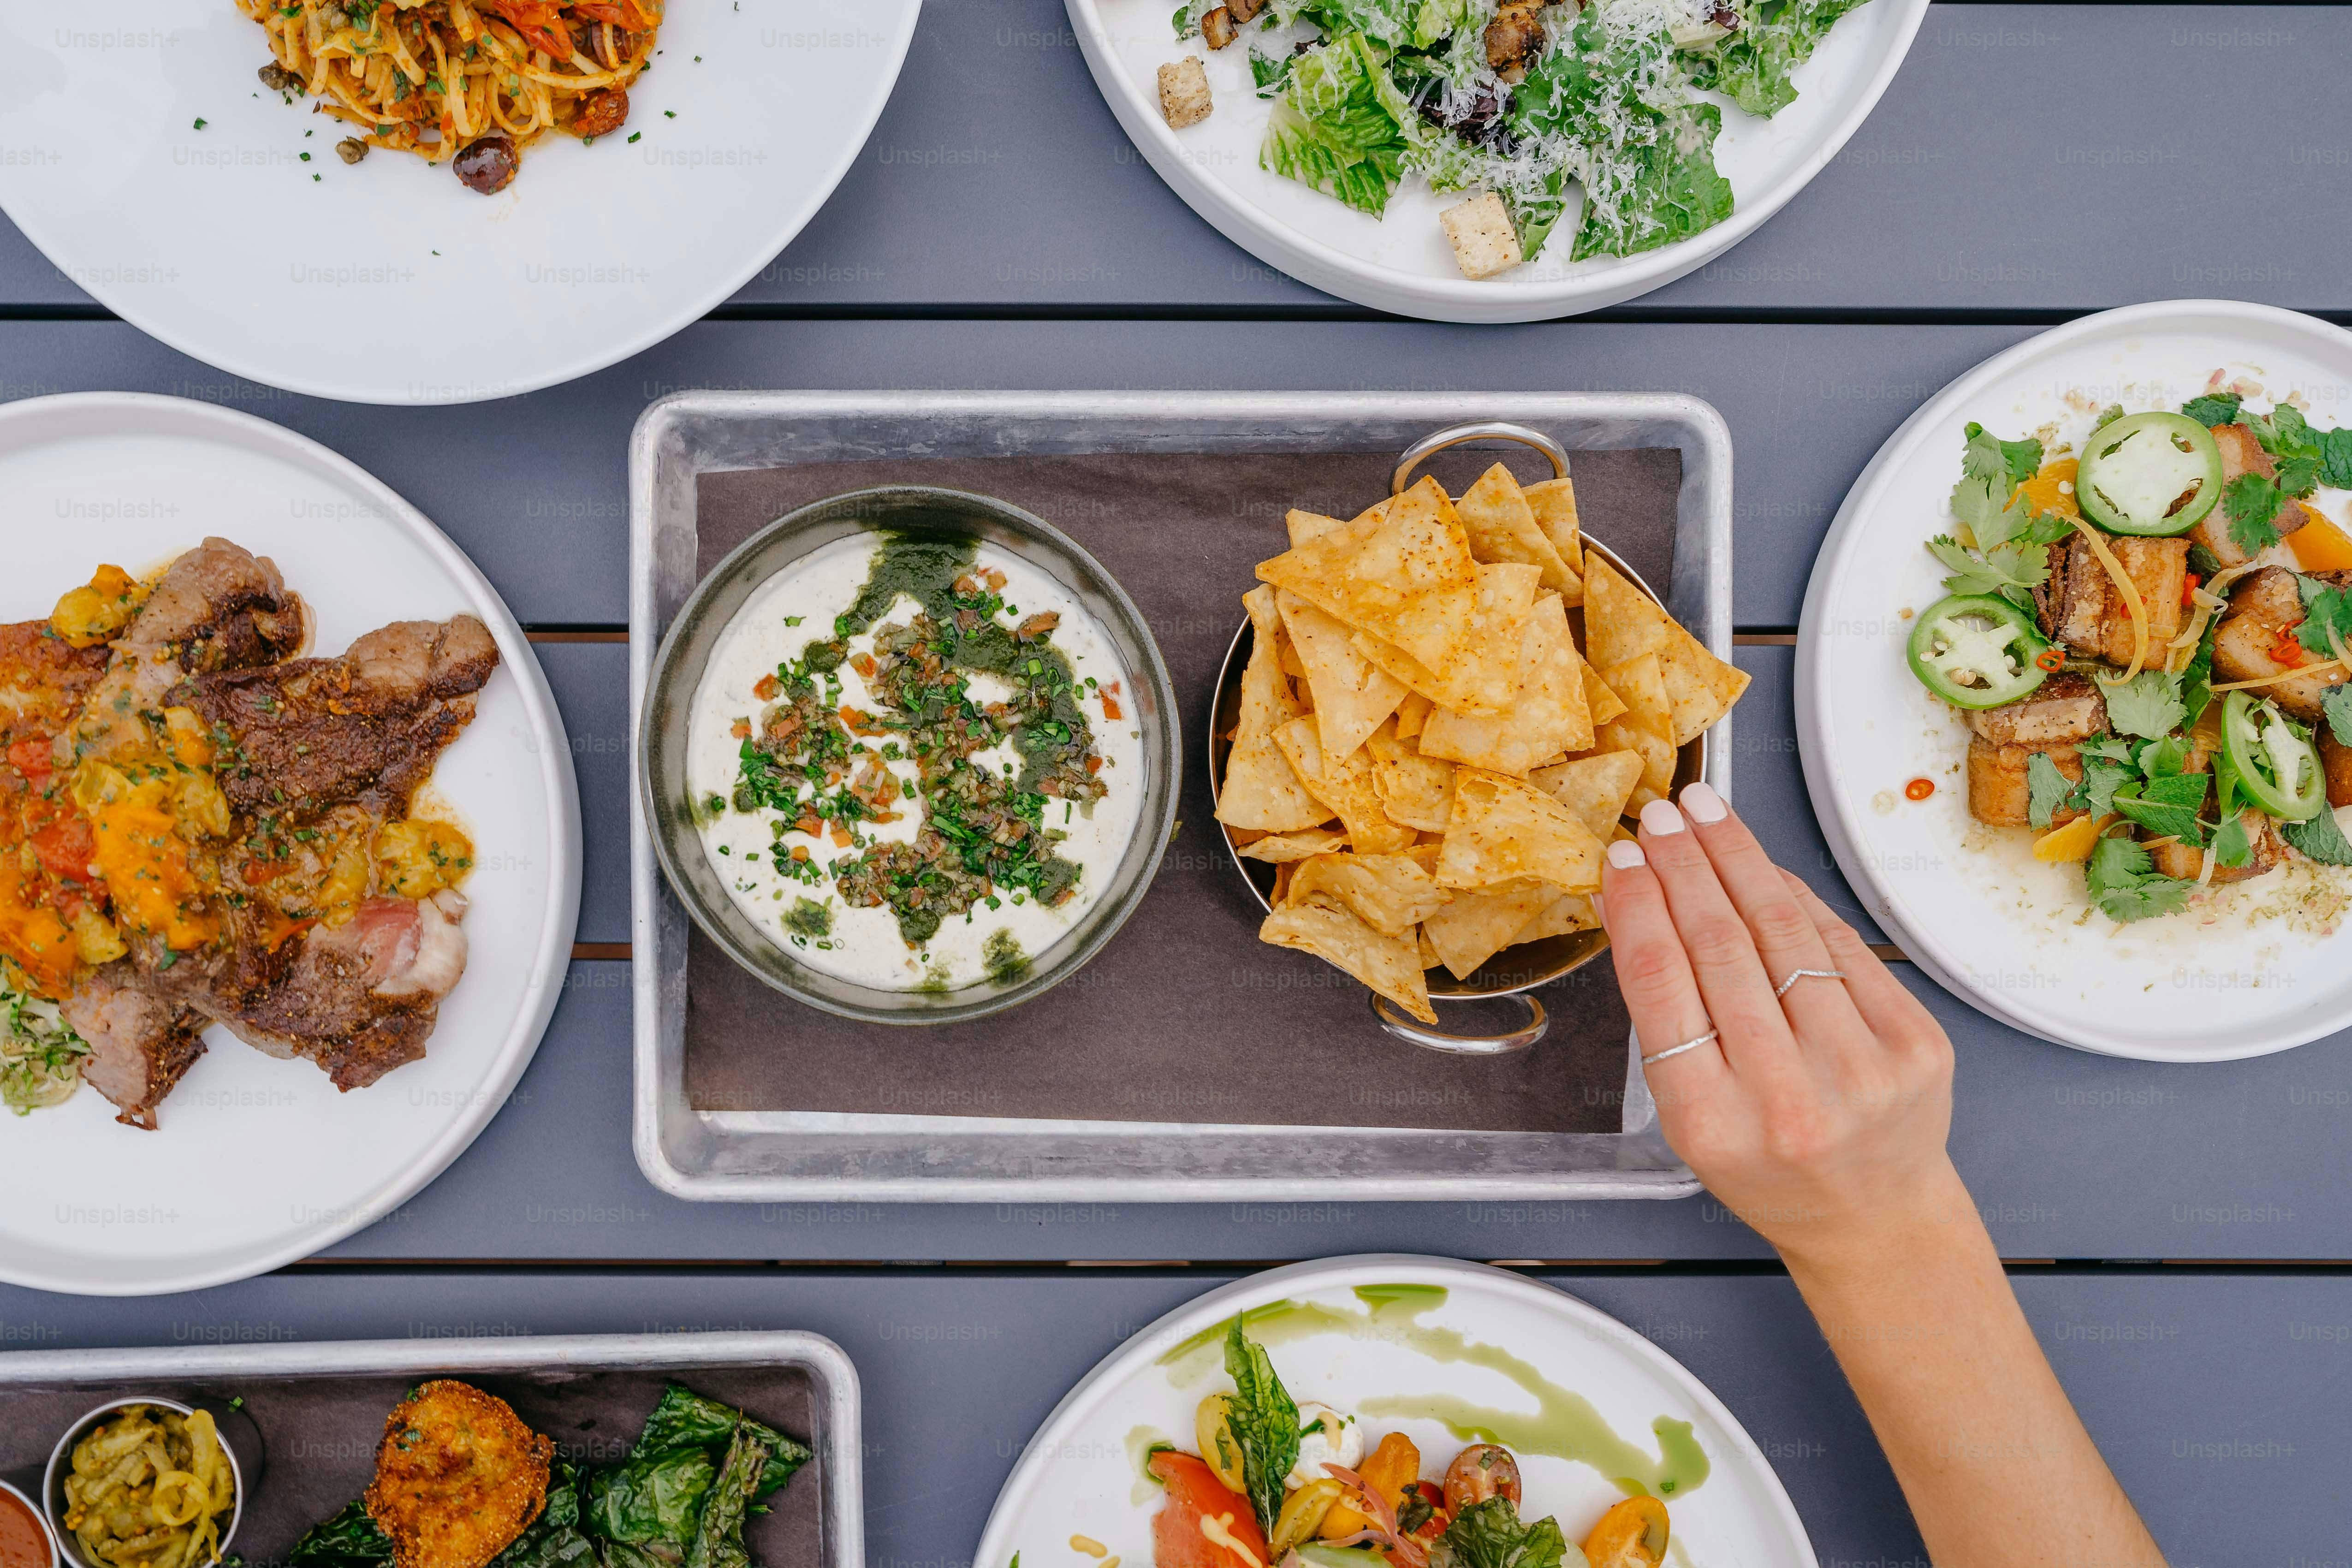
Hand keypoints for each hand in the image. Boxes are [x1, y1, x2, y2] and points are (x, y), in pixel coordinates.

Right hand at [1598, 781, 1960, 1268]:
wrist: (1873, 1216)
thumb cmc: (1769, 1166)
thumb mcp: (1689, 1117)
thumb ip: (1663, 1018)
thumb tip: (1632, 902)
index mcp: (1715, 1124)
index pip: (1664, 987)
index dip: (1639, 910)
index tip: (1621, 860)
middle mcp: (1789, 1098)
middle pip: (1722, 948)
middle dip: (1685, 868)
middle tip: (1660, 818)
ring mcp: (1860, 1069)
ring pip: (1784, 932)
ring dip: (1737, 861)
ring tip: (1705, 816)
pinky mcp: (1913, 1043)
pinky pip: (1840, 945)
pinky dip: (1796, 896)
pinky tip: (1762, 866)